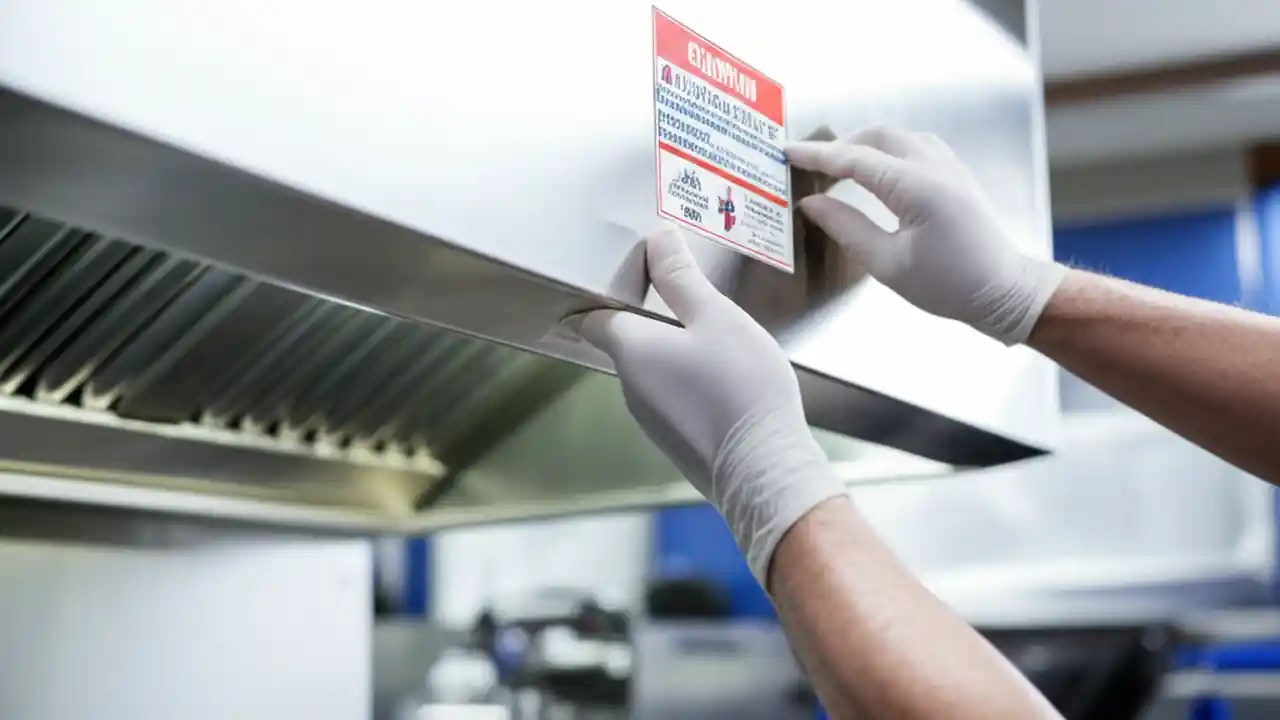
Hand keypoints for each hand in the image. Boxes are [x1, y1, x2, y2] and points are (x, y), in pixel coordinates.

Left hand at [567, 225, 845, 585]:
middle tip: (689, 294)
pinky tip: (725, 379)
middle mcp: (629, 387)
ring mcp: (650, 419)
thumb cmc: (740, 388)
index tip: (630, 276)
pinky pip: (672, 398)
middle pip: (627, 341)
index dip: (606, 293)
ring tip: (717, 337)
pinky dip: (689, 381)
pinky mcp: (674, 441)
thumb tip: (656, 240)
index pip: (592, 316)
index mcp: (630, 350)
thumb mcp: (716, 317)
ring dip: (675, 352)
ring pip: (653, 371)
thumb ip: (681, 277)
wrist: (763, 470)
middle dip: (652, 318)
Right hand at [787, 127, 1065, 344]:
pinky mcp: (956, 174)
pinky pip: (914, 146)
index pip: (854, 160)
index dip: (816, 156)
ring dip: (863, 145)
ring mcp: (949, 165)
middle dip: (838, 146)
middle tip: (808, 164)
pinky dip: (886, 150)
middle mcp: (935, 166)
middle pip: (876, 137)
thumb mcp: (887, 264)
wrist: (1004, 290)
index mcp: (916, 187)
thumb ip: (846, 227)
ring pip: (897, 137)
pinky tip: (874, 170)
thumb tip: (811, 203)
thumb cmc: (948, 284)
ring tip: (837, 168)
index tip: (786, 152)